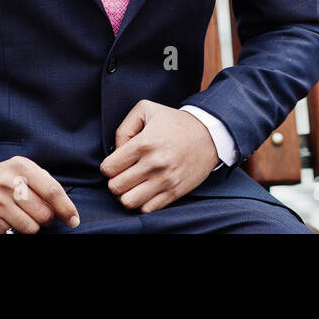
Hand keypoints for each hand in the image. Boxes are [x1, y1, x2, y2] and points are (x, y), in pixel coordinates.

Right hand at [0, 156, 79, 233]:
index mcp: (21, 166)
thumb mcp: (23, 172)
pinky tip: (3, 219)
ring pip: (30, 228)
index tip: (73, 220)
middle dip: (46, 219)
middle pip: (44, 213)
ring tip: (19, 216)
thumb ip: (45, 185)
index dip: (66, 208)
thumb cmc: (5, 181)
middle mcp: (7, 181)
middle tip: (37, 215)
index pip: (52, 190)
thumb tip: (69, 212)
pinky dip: (12, 230)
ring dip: (30, 227)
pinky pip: (11, 235)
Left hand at [100, 100, 219, 212]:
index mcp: (144, 143)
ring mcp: (165, 180)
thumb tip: (116, 151)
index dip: (109, 167)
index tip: (117, 163)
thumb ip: (124, 127)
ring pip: (129, 202)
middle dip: (115, 181)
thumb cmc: (175, 122)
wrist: (209, 135)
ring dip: (127, 194)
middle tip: (124, 174)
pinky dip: (142, 203)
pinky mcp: (175, 192)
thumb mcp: (146, 109)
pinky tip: (146, 191)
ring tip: (133, 185)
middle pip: (116, 187)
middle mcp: (154, 164)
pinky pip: (148, 209)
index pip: (109, 168)